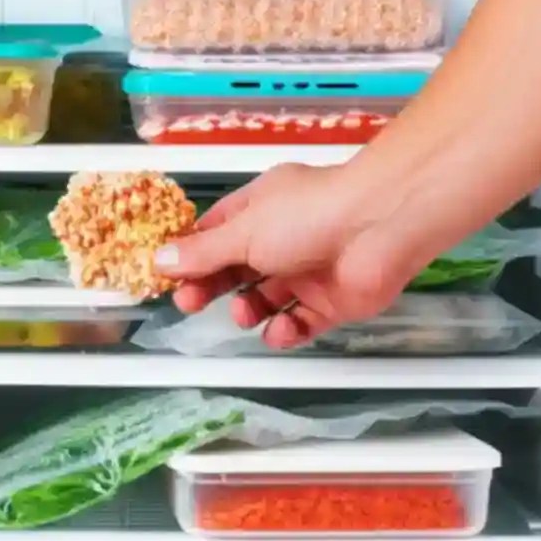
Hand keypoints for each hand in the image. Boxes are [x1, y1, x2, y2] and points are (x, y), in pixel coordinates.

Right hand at [154, 162, 435, 349]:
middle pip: (236, 269)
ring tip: (246, 314)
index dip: (191, 255)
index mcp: (259, 209)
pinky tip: (279, 329)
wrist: (380, 228)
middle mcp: (282, 238)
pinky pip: (300, 322)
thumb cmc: (306, 216)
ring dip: (249, 310)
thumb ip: (202, 253)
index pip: (215, 233)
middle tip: (190, 303)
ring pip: (266, 298)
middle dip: (212, 287)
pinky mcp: (331, 302)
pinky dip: (286, 330)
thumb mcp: (242, 232)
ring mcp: (307, 271)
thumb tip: (160, 259)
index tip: (169, 276)